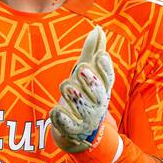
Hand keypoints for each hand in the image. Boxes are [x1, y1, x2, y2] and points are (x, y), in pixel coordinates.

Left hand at [49, 25, 114, 153]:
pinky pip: (67, 125)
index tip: (100, 56)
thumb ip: (91, 52)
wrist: (76, 132)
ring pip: (81, 106)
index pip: (108, 78)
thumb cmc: (83, 97)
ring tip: (66, 87)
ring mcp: (86, 119)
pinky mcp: (73, 131)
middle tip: (80, 70)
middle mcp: (97, 105)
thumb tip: (98, 29)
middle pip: (98, 92)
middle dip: (90, 80)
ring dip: (72, 95)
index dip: (105, 67)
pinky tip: (55, 110)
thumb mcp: (87, 74)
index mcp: (102, 90)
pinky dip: (61, 117)